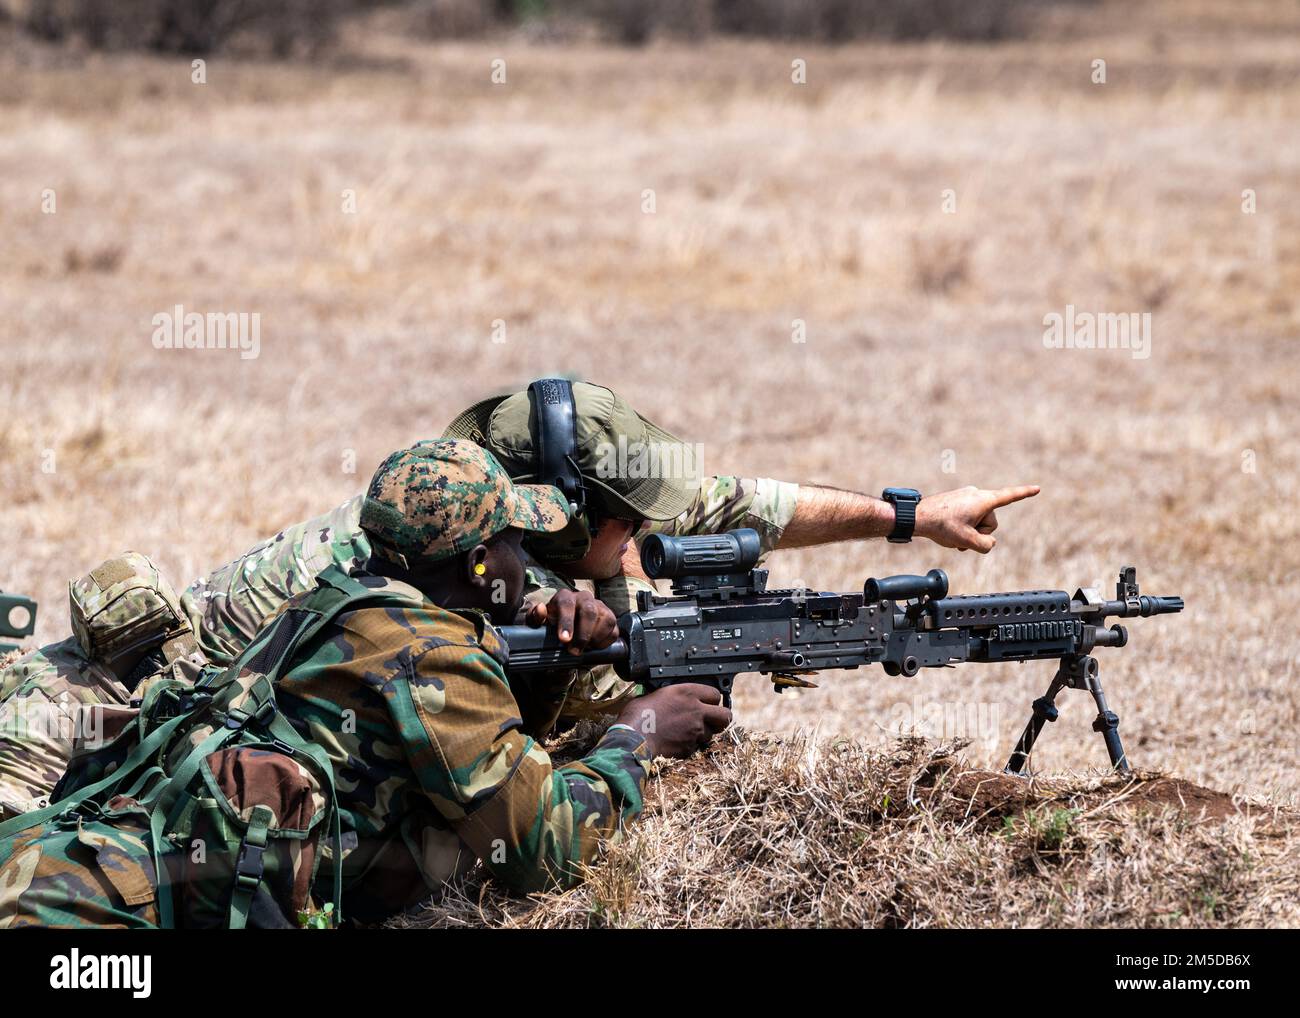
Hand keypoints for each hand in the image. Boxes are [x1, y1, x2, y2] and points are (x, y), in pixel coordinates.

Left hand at [525, 589, 618, 653]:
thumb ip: (535, 617)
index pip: (566, 604)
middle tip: (574, 651)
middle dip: (583, 634)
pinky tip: (594, 646)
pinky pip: (613, 630)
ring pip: (605, 619)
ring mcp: (600, 607)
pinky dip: (605, 642)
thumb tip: (540, 609)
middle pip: (589, 611)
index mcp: (565, 597)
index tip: (564, 640)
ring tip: (584, 649)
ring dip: (595, 638)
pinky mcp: (611, 618)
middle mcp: (585, 598)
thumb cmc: (552, 624)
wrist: (568, 629)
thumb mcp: (539, 622)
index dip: (566, 622)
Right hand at [615, 684, 731, 757]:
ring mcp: (696, 731)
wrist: (634, 739)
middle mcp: (697, 711)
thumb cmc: (639, 714)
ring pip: (711, 733)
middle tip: (712, 718)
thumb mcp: (655, 694)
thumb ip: (671, 695)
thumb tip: (671, 697)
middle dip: (720, 717)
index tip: (707, 702)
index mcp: (687, 693)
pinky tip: (677, 740)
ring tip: (687, 730)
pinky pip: (696, 746)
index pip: (715, 694)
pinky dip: (690, 744)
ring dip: (703, 732)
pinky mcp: (690, 747)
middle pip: (725, 716)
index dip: (712, 699)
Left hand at [914, 485, 1039, 552]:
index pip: (1009, 497)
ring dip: (969, 532)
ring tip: (952, 533)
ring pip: (978, 522)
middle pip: (990, 522)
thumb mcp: (967, 541)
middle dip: (979, 533)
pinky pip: (968, 519)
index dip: (1024, 494)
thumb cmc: (941, 526)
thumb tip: (989, 543)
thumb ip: (986, 546)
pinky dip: (962, 528)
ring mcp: (967, 497)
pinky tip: (949, 530)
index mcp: (983, 500)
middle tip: (960, 536)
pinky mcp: (958, 501)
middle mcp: (977, 495)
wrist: (916, 516)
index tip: (1037, 489)